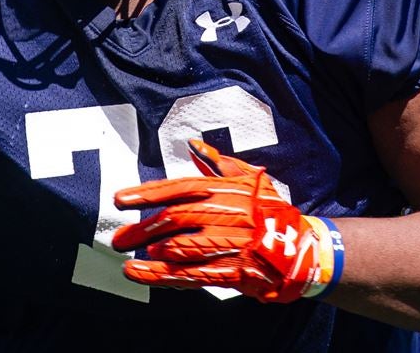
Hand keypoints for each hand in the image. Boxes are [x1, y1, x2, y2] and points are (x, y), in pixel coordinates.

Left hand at [111, 140, 343, 303]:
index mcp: (227, 190)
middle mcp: (226, 215)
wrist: (302, 247)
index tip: (121, 198)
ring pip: (181, 247)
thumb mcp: (249, 178)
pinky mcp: (232, 271)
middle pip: (175, 218)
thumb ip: (218, 162)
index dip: (148, 193)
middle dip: (143, 228)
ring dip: (151, 253)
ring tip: (127, 259)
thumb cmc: (271, 210)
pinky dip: (162, 275)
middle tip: (118, 238)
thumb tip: (193, 144)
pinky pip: (192, 274)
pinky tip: (141, 274)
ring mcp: (230, 244)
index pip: (180, 187)